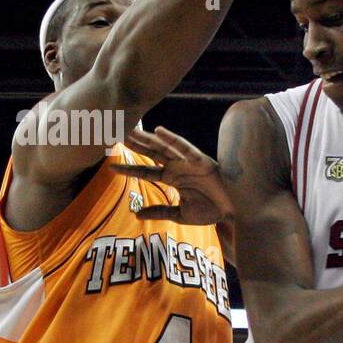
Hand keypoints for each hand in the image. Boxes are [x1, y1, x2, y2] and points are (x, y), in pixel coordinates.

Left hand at [115, 125, 231, 225]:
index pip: (145, 171)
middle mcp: (177, 167)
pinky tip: (158, 130)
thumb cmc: (211, 211)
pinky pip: (184, 147)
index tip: (110, 166)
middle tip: (114, 133)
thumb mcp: (180, 215)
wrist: (233, 211)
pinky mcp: (200, 160)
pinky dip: (172, 139)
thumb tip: (136, 214)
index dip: (128, 168)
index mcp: (172, 178)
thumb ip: (160, 211)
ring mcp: (188, 162)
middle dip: (134, 144)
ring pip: (163, 147)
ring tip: (129, 128)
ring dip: (146, 138)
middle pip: (150, 153)